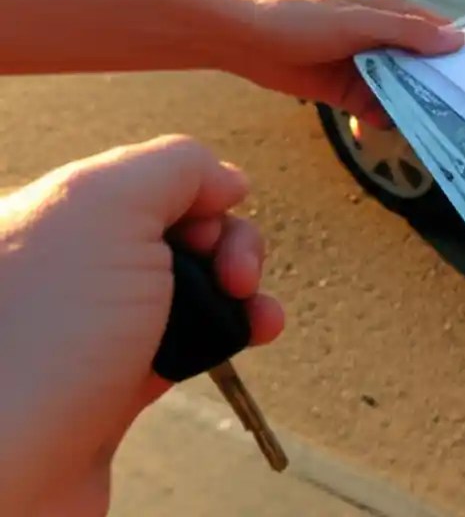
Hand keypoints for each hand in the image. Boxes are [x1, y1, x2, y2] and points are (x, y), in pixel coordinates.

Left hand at [0, 136, 283, 515]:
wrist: (0, 475)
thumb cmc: (39, 334)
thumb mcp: (103, 205)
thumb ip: (172, 167)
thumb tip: (228, 180)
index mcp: (58, 213)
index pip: (154, 178)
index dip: (203, 194)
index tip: (212, 226)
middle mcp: (73, 265)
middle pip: (182, 230)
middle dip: (232, 245)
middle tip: (236, 279)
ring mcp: (98, 327)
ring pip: (195, 288)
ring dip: (244, 294)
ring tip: (260, 321)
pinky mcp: (119, 385)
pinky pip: (192, 345)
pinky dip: (232, 337)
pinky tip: (248, 341)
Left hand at [225, 0, 463, 126]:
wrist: (242, 39)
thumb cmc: (299, 19)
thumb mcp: (357, 23)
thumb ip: (405, 32)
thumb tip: (457, 41)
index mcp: (392, 15)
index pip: (439, 34)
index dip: (460, 55)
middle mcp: (385, 41)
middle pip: (425, 67)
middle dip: (443, 88)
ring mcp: (366, 68)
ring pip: (403, 91)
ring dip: (417, 108)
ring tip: (442, 131)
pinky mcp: (347, 92)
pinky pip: (376, 108)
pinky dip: (387, 120)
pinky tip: (400, 134)